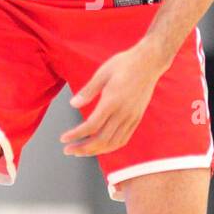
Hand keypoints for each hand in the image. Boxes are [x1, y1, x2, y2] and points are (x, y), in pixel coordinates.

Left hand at [60, 42, 165, 156]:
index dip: (76, 135)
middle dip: (83, 148)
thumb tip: (73, 104)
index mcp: (112, 101)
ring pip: (113, 143)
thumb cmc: (125, 64)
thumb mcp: (102, 73)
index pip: (91, 126)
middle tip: (68, 150)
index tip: (64, 139)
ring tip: (81, 152)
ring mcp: (132, 117)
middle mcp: (123, 113)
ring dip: (95, 151)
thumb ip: (88, 91)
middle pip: (101, 139)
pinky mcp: (137, 118)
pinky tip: (100, 147)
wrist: (150, 62)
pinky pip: (123, 139)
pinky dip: (110, 147)